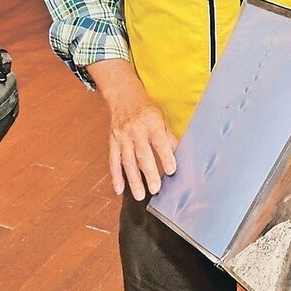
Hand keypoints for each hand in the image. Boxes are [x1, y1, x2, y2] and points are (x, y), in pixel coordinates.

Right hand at [89, 60, 177, 199]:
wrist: (122, 95)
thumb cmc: (145, 107)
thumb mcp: (161, 117)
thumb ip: (168, 136)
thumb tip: (177, 154)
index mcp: (151, 123)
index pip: (159, 142)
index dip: (166, 157)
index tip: (172, 170)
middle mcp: (135, 130)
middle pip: (143, 154)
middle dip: (149, 173)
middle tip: (156, 189)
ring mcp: (122, 136)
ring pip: (127, 161)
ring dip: (133, 179)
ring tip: (140, 195)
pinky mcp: (113, 140)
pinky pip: (114, 160)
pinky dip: (115, 175)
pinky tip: (119, 189)